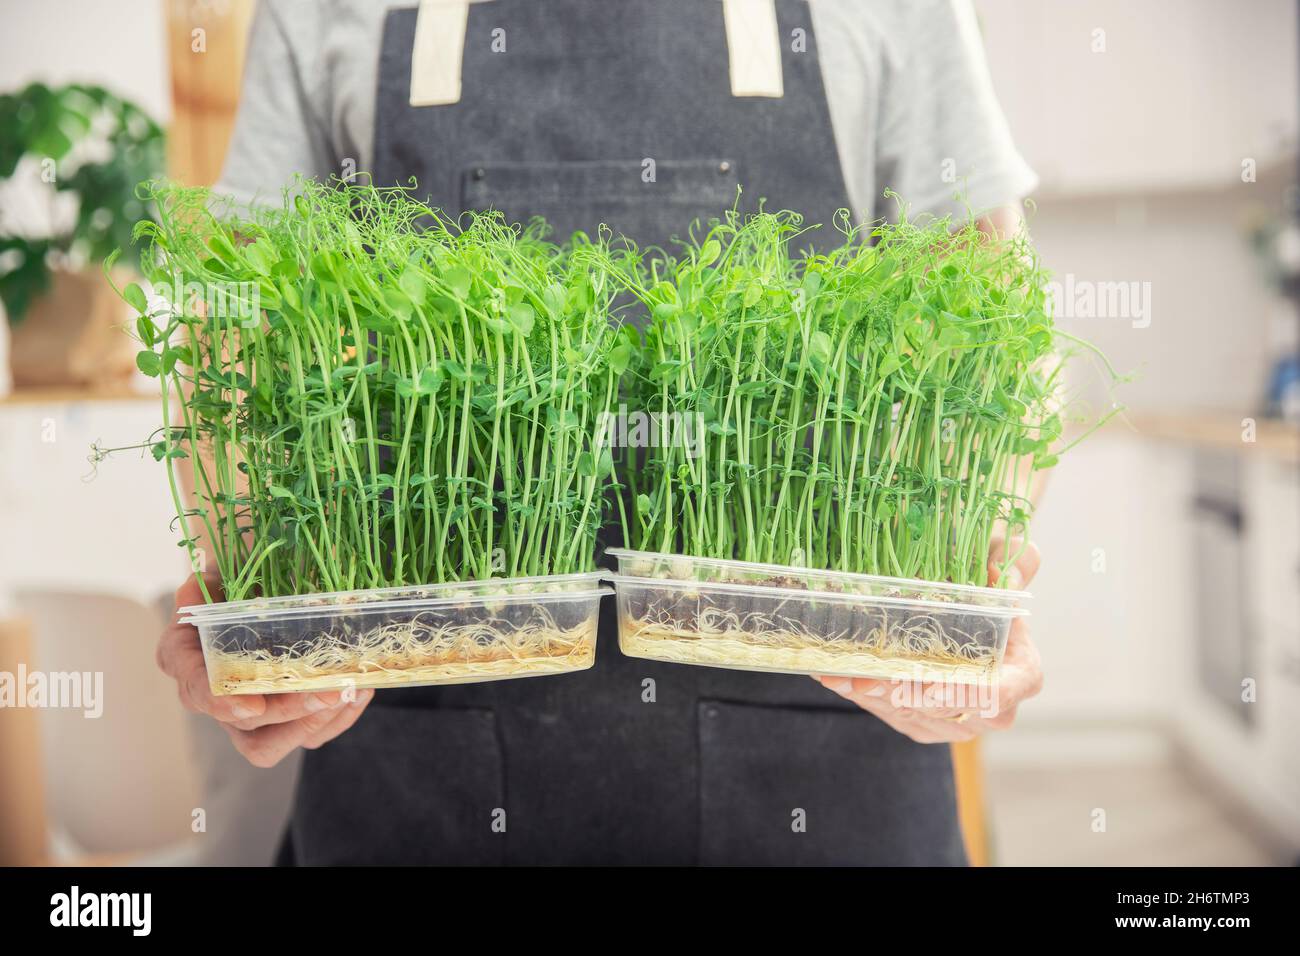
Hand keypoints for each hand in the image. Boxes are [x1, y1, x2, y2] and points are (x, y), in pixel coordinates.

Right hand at [159, 573, 374, 766]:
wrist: (264, 586)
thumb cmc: (240, 577)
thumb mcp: (220, 570)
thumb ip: (206, 585)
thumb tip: (190, 597)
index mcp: (186, 657)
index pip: (195, 688)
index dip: (221, 702)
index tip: (252, 705)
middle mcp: (213, 696)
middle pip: (244, 726)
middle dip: (290, 713)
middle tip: (329, 690)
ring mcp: (247, 714)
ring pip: (274, 744)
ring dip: (317, 721)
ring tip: (351, 689)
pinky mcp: (283, 721)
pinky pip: (307, 736)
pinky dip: (337, 718)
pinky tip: (358, 690)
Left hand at [814, 537, 1043, 742]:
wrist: (967, 613)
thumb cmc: (986, 585)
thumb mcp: (1004, 563)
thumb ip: (1016, 561)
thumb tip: (1000, 573)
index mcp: (1022, 675)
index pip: (997, 694)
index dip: (962, 692)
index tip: (928, 682)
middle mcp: (994, 709)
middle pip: (942, 707)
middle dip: (900, 691)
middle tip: (864, 673)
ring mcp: (957, 723)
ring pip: (910, 714)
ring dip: (872, 694)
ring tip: (840, 672)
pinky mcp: (925, 725)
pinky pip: (891, 716)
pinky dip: (862, 695)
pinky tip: (836, 676)